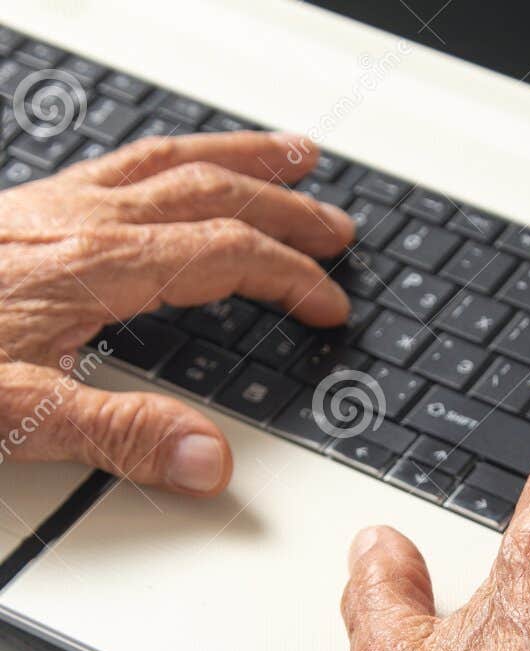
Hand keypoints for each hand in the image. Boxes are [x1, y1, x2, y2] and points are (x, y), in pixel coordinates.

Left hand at [0, 132, 352, 492]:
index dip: (289, 275)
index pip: (224, 253)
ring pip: (166, 159)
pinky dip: (174, 160)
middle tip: (336, 226)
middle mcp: (77, 221)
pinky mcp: (20, 208)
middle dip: (285, 205)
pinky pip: (120, 164)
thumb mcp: (13, 416)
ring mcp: (47, 205)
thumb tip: (210, 459)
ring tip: (288, 151)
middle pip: (209, 188)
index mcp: (93, 266)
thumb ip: (119, 435)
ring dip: (238, 156)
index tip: (327, 302)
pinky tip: (172, 174)